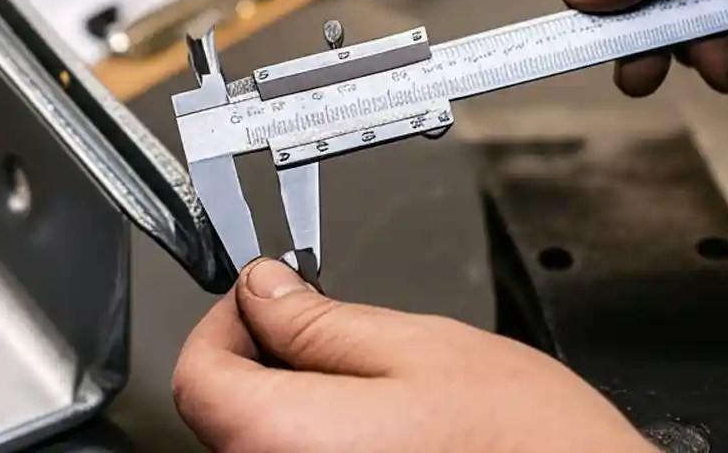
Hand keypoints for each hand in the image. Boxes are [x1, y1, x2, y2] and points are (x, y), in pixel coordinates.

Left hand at [172, 259, 650, 451]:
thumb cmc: (530, 446)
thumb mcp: (422, 347)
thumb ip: (322, 318)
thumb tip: (264, 289)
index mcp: (285, 441)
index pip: (197, 376)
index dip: (224, 322)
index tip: (264, 297)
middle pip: (227, 412)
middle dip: (266, 357)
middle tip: (330, 328)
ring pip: (266, 441)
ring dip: (299, 399)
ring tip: (378, 383)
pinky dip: (325, 436)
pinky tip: (386, 426)